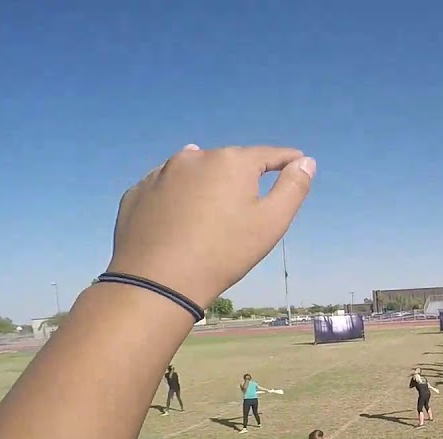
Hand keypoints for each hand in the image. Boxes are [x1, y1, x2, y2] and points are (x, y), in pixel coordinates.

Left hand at [108, 144, 315, 306]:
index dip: (286, 159)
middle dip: (242, 177)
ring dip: (208, 185)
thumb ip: (293, 187)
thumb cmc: (223, 252)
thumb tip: (305, 161)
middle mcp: (194, 156)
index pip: (267, 154)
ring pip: (195, 173)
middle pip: (228, 163)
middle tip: (250, 202)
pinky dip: (178, 198)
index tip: (298, 160)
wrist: (156, 280)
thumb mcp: (271, 223)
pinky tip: (181, 219)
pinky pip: (166, 188)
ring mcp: (160, 172)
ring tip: (213, 209)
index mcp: (231, 161)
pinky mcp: (138, 191)